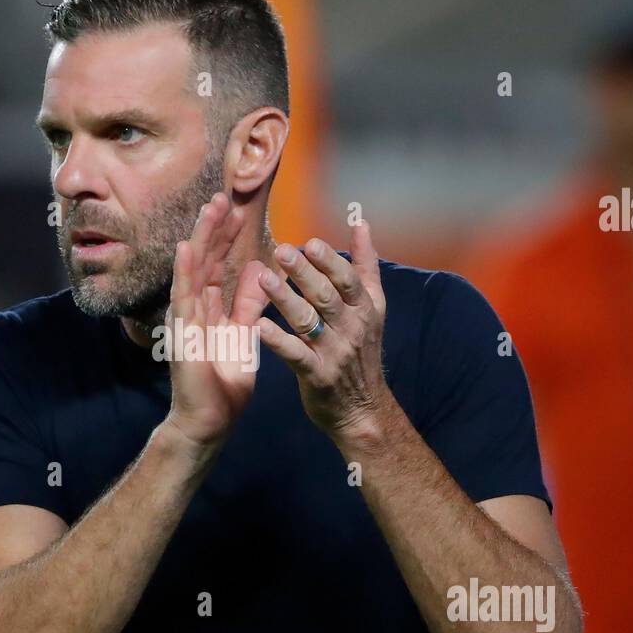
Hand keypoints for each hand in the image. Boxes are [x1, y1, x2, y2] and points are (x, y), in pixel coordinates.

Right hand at [163, 192, 268, 447]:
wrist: (209, 420)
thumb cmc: (223, 384)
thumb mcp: (244, 334)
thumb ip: (249, 304)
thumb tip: (261, 271)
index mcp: (210, 309)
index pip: (217, 264)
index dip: (227, 238)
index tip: (238, 210)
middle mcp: (194, 308)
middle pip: (204, 260)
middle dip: (214, 228)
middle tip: (224, 196)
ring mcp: (185, 319)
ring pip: (192, 270)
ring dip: (200, 238)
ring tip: (209, 208)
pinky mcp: (182, 334)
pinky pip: (182, 297)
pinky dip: (184, 272)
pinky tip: (187, 248)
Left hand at [253, 222, 393, 442]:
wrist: (363, 409)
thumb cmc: (360, 352)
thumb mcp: (372, 308)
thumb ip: (366, 265)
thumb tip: (361, 223)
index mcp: (364, 309)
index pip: (349, 280)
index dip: (331, 261)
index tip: (310, 243)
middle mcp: (351, 328)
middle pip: (326, 296)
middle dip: (305, 273)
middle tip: (282, 251)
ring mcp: (334, 353)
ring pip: (308, 321)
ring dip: (286, 299)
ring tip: (264, 278)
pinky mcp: (317, 376)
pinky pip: (295, 355)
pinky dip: (278, 340)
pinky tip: (259, 326)